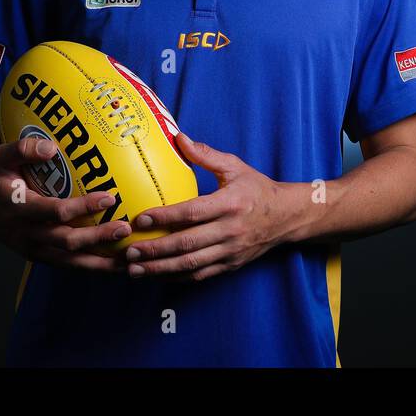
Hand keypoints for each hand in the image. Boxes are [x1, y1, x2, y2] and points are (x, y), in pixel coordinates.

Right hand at [0, 134, 134, 271]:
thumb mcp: (0, 157)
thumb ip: (23, 149)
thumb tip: (51, 148)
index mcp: (19, 209)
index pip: (55, 212)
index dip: (83, 207)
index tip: (109, 196)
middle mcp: (27, 234)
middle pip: (67, 241)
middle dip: (97, 237)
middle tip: (125, 229)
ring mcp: (32, 249)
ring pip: (69, 261)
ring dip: (98, 262)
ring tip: (128, 260)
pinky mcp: (39, 257)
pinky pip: (67, 265)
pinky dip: (90, 268)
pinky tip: (114, 265)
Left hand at [122, 132, 299, 282]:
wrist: (286, 217)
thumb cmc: (257, 189)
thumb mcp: (235, 167)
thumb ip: (206, 154)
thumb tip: (179, 138)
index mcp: (229, 204)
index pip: (191, 213)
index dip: (164, 217)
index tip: (140, 219)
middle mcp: (229, 230)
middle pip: (186, 244)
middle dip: (155, 249)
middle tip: (128, 251)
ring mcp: (230, 251)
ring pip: (190, 264)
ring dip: (160, 269)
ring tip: (135, 269)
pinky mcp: (230, 265)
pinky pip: (200, 275)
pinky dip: (177, 277)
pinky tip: (157, 275)